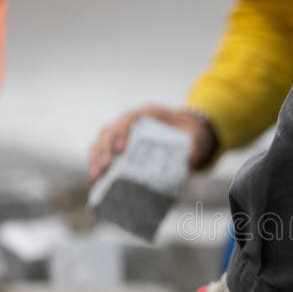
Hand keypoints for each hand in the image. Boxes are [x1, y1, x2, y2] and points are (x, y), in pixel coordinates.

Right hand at [88, 104, 217, 181]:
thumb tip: (187, 162)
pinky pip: (103, 149)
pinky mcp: (121, 144)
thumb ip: (195, 149)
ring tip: (96, 176)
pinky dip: (97, 161)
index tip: (121, 150)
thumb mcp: (197, 140)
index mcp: (149, 113)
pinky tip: (97, 178)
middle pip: (110, 129)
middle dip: (104, 148)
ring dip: (96, 156)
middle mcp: (133, 120)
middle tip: (104, 168)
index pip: (129, 117)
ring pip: (102, 139)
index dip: (121, 131)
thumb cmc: (191, 135)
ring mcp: (124, 131)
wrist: (189, 133)